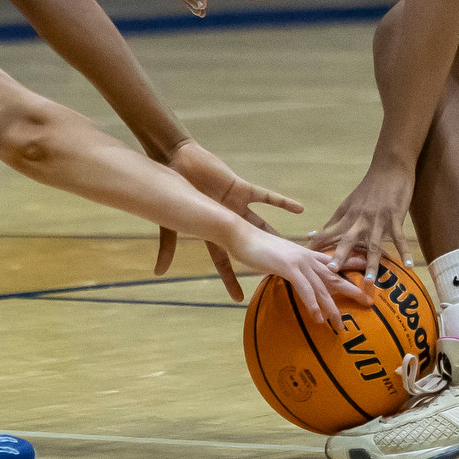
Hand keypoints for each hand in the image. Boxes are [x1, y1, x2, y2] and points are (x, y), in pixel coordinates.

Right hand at [154, 140, 305, 292]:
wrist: (177, 160)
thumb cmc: (173, 189)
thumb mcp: (171, 223)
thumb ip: (167, 247)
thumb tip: (158, 274)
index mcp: (211, 230)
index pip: (223, 261)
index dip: (230, 279)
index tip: (238, 298)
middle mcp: (227, 220)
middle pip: (249, 245)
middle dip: (263, 261)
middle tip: (278, 276)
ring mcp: (236, 205)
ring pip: (262, 224)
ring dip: (278, 234)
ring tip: (296, 249)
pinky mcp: (241, 188)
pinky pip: (266, 197)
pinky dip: (281, 202)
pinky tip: (299, 210)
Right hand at [225, 230, 367, 330]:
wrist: (239, 234)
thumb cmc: (254, 245)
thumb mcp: (276, 256)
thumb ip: (286, 265)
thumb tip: (289, 274)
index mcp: (304, 252)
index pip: (333, 259)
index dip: (351, 262)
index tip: (366, 267)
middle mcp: (306, 256)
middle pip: (335, 275)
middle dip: (353, 289)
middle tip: (368, 301)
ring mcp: (299, 261)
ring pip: (322, 287)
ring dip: (332, 308)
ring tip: (340, 325)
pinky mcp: (288, 267)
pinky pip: (304, 289)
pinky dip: (312, 304)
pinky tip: (318, 318)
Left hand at [308, 162, 414, 278]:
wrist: (390, 167)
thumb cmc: (370, 187)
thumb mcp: (349, 202)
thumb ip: (335, 220)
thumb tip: (314, 233)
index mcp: (348, 215)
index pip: (330, 232)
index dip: (317, 244)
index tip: (305, 256)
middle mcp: (361, 219)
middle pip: (348, 239)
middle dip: (340, 255)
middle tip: (331, 271)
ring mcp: (378, 219)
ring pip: (374, 243)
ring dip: (372, 262)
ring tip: (370, 280)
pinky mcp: (395, 216)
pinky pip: (400, 237)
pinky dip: (405, 252)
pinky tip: (409, 266)